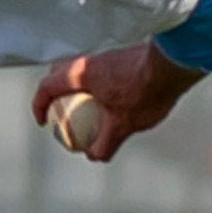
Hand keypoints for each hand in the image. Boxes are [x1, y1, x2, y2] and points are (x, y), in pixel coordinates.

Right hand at [31, 42, 203, 162]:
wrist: (172, 65)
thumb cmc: (144, 91)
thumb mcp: (123, 125)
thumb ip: (105, 142)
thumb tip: (94, 156)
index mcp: (81, 74)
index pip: (47, 86)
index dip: (38, 105)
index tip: (43, 122)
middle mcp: (90, 61)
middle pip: (60, 73)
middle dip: (54, 92)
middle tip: (60, 111)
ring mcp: (107, 56)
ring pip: (82, 71)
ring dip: (78, 89)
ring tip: (88, 109)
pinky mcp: (123, 57)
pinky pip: (100, 72)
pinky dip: (97, 87)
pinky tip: (115, 102)